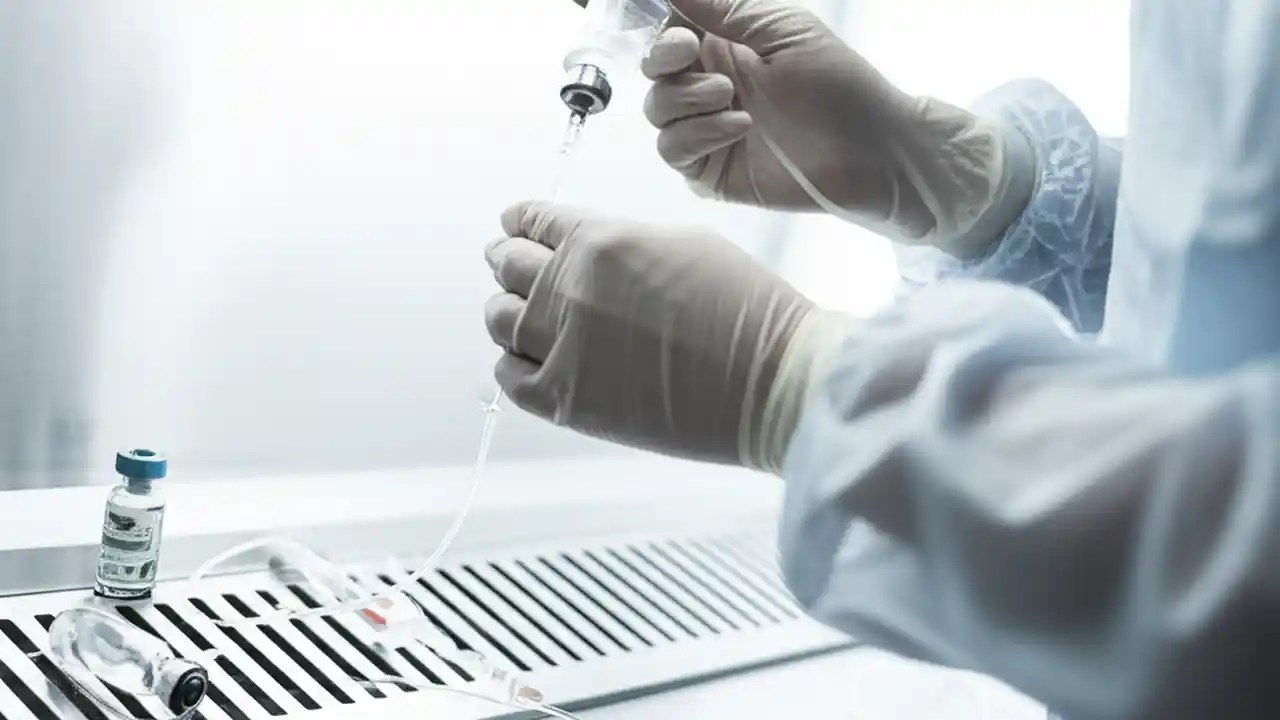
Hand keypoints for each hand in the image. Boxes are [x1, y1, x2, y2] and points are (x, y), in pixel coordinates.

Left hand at [484, 202, 812, 465]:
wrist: (772, 382)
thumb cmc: (747, 311)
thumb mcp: (684, 242)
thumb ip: (622, 240)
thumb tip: (587, 249)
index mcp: (600, 241)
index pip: (534, 220)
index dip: (520, 222)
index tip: (513, 226)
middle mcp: (571, 288)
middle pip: (508, 266)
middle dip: (508, 261)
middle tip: (508, 264)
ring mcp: (563, 346)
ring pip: (501, 319)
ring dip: (507, 311)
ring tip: (518, 313)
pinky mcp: (566, 400)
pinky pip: (510, 375)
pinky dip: (512, 362)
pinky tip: (527, 358)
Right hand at [644, 0, 1023, 252]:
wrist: (872, 154)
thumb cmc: (840, 85)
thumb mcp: (783, 30)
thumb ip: (725, 7)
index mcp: (727, 46)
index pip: (670, 32)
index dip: (662, 33)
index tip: (681, 38)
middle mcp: (710, 85)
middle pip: (654, 73)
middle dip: (666, 65)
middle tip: (702, 63)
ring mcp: (707, 130)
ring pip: (657, 112)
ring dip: (687, 102)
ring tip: (734, 101)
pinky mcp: (710, 170)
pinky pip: (673, 152)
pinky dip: (696, 136)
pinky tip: (737, 129)